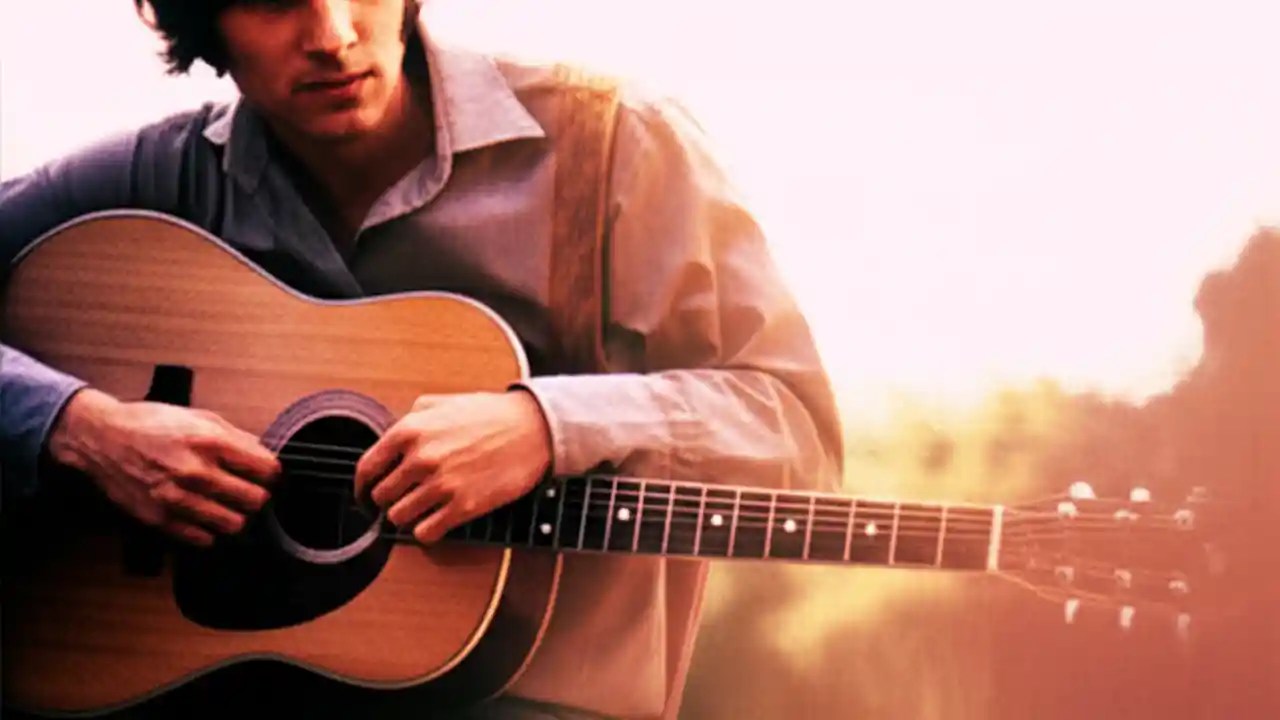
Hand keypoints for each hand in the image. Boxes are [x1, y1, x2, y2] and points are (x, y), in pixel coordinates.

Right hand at [47, 388, 280, 546]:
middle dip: (257, 495)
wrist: (102, 439)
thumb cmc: (149, 424)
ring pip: (234, 524)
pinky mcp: (161, 519)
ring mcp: (178, 499)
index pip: (267, 470)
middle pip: (255, 500)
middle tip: (249, 491)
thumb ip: (235, 437)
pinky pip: (204, 539)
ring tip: (228, 505)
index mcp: (211, 443)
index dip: (271, 473)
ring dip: (236, 516)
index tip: (266, 474)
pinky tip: (204, 516)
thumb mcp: (199, 417)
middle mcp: (197, 473)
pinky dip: (209, 531)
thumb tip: (263, 454)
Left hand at [354, 391, 551, 544]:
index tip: (365, 494)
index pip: (366, 469)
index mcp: (410, 430)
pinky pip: (426, 532)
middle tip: (402, 499)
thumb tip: (390, 440)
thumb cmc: (491, 414)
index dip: (362, 486)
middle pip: (382, 496)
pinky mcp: (463, 506)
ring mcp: (441, 484)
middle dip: (389, 499)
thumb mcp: (442, 402)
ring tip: (421, 509)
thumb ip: (411, 418)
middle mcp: (421, 458)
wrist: (533, 429)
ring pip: (399, 518)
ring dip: (407, 516)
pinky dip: (427, 530)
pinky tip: (436, 520)